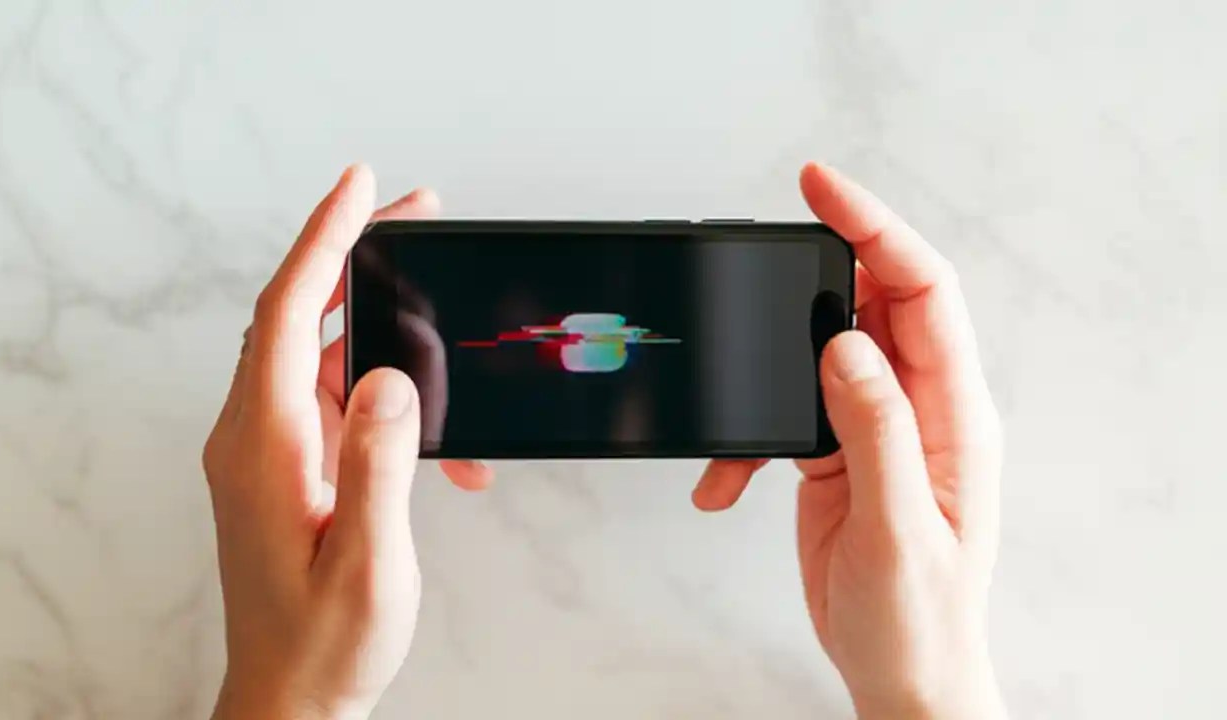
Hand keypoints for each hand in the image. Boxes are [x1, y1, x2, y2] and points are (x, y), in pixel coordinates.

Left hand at [202, 165, 487, 719]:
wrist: (292, 700)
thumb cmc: (324, 645)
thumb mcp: (369, 562)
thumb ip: (379, 465)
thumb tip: (390, 377)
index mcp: (265, 447)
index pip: (287, 315)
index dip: (324, 242)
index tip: (361, 187)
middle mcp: (257, 436)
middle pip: (302, 315)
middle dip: (361, 259)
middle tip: (420, 218)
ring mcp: (272, 451)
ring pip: (324, 355)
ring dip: (383, 328)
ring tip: (443, 314)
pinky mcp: (292, 467)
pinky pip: (339, 403)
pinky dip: (390, 398)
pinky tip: (445, 439)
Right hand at [693, 164, 1005, 718]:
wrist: (898, 673)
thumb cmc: (920, 617)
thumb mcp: (897, 527)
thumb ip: (875, 431)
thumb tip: (846, 345)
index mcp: (954, 416)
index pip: (923, 292)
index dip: (877, 228)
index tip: (823, 188)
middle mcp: (918, 409)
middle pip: (871, 303)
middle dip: (815, 273)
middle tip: (759, 257)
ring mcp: (874, 429)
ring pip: (818, 353)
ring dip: (766, 369)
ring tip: (735, 409)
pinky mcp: (835, 454)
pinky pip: (785, 413)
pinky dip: (745, 440)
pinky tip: (723, 480)